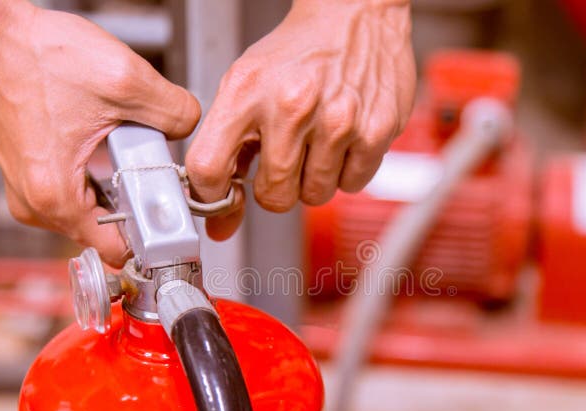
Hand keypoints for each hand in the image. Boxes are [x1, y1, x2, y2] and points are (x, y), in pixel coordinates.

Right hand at [0, 2, 200, 265]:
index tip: (170, 213)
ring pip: (91, 213)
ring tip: (125, 152)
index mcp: (56, 197)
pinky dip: (95, 179)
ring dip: (116, 190)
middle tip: (150, 168)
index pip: (117, 252)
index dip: (152, 236)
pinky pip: (74, 195)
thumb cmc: (41, 56)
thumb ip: (175, 113)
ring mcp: (26, 192)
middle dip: (135, 206)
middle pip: (105, 232)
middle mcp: (34, 204)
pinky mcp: (26, 177)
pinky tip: (105, 149)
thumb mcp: (126, 81)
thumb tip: (191, 129)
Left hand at [185, 0, 414, 240]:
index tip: (223, 203)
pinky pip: (352, 184)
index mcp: (247, 92)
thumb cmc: (299, 52)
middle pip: (273, 197)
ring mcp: (338, 120)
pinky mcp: (376, 131)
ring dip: (314, 178)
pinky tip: (344, 138)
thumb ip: (227, 146)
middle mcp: (292, 106)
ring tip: (318, 140)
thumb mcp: (246, 84)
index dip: (213, 198)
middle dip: (276, 187)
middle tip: (286, 157)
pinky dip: (347, 170)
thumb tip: (221, 216)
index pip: (209, 168)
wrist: (354, 14)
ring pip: (315, 196)